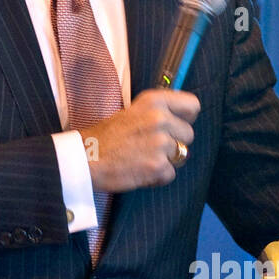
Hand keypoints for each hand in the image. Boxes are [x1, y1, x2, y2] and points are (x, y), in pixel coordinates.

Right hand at [81, 89, 199, 192]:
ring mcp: (160, 143)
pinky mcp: (158, 166)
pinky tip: (140, 170)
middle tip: (150, 147)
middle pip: (188, 135)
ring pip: (181, 155)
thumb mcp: (132, 111)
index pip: (193, 105)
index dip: (186, 118)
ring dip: (166, 161)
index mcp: (154, 101)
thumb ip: (157, 113)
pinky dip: (157, 177)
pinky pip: (170, 174)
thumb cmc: (106, 137)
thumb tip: (181, 120)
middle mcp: (160, 119)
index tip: (176, 125)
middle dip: (174, 143)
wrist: (85, 158)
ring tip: (143, 158)